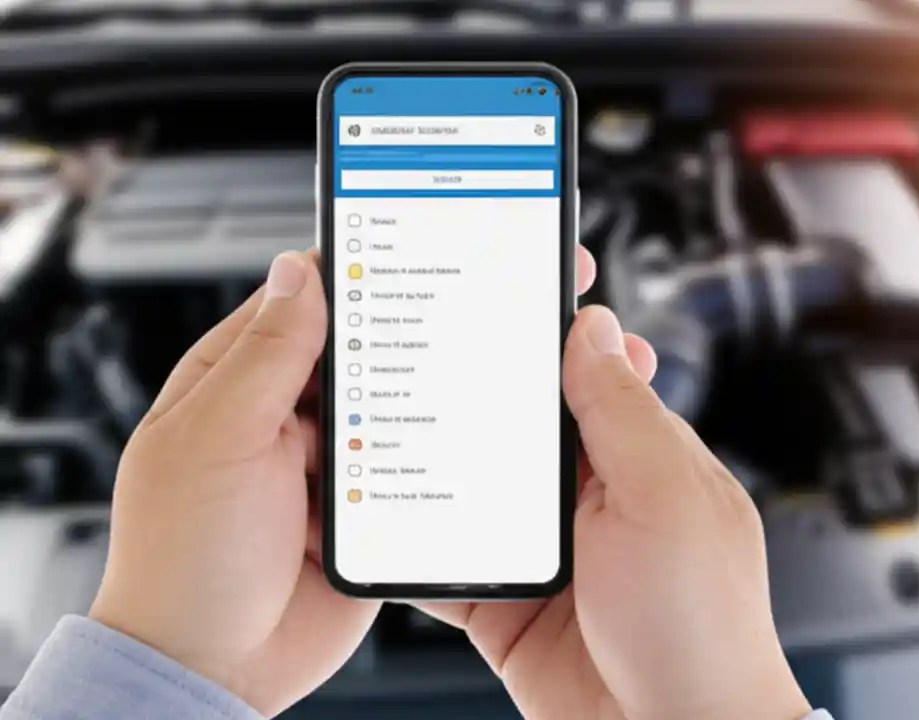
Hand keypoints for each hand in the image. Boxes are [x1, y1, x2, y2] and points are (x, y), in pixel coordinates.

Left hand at [88, 246, 598, 715]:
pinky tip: (469, 440)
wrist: (215, 669)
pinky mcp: (370, 512)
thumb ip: (265, 355)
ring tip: (480, 369)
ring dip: (429, 397)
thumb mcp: (218, 438)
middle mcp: (285, 418)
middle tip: (472, 303)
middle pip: (363, 353)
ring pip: (397, 408)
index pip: (305, 302)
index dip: (358, 270)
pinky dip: (441, 455)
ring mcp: (331, 466)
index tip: (416, 242)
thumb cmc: (184, 560)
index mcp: (236, 383)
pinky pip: (415, 468)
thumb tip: (300, 272)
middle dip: (411, 333)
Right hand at [416, 306, 811, 719]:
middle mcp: (595, 501)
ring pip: (476, 491)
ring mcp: (550, 555)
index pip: (586, 376)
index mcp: (644, 459)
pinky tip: (381, 526)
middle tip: (413, 356)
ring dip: (436, 470)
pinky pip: (449, 567)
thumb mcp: (664, 497)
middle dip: (472, 398)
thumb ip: (622, 412)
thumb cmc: (702, 628)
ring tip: (380, 429)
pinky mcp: (510, 608)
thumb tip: (593, 329)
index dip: (542, 337)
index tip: (489, 297)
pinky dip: (415, 549)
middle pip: (518, 429)